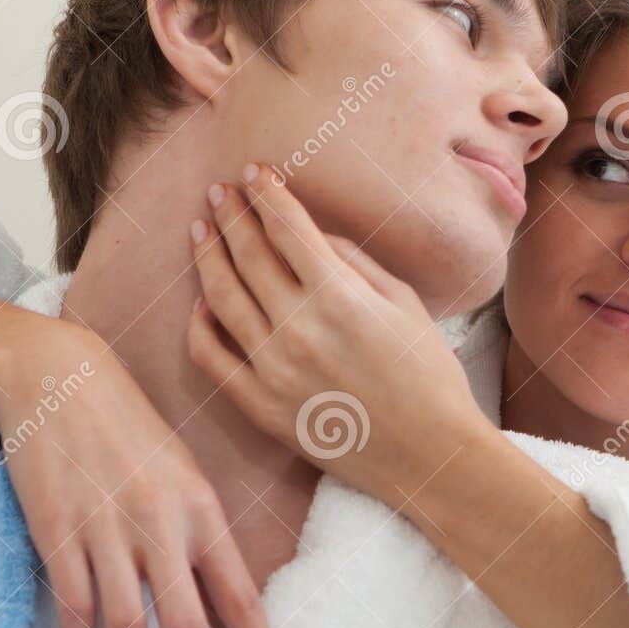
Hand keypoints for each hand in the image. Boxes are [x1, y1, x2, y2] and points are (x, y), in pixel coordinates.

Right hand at [0, 313, 292, 627]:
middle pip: (185, 627)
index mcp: (201, 508)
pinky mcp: (55, 531)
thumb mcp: (181, 471)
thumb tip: (220, 607)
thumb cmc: (129, 426)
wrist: (58, 374)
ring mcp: (105, 529)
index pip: (241, 596)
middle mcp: (160, 524)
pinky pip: (74, 605)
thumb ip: (201, 535)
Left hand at [185, 162, 485, 497]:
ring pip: (221, 297)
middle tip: (220, 190)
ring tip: (201, 227)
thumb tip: (308, 233)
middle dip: (233, 214)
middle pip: (249, 255)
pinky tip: (202, 299)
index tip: (255, 172)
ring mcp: (272, 370)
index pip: (288, 228)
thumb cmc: (427, 374)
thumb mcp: (404, 302)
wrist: (428, 455)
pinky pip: (211, 356)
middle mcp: (298, 329)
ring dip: (208, 255)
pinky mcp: (259, 406)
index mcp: (340, 297)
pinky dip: (200, 322)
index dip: (268, 194)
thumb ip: (353, 259)